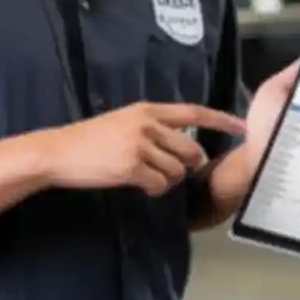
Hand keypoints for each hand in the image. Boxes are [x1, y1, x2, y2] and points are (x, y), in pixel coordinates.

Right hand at [41, 102, 245, 195]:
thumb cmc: (90, 140)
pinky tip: (140, 185)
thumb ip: (152, 127)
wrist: (58, 152)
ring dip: (168, 179)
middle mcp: (146, 124)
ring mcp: (138, 145)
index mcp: (146, 109)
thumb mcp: (123, 122)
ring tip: (147, 176)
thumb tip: (181, 147)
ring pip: (176, 170)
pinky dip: (155, 189)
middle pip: (190, 148)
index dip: (220, 120)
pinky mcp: (130, 167)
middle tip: (173, 169)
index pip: (193, 112)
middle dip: (189, 165)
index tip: (242, 126)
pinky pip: (160, 184)